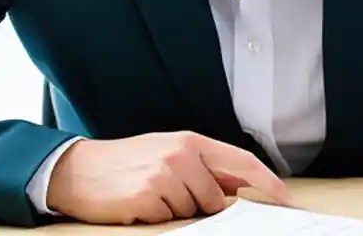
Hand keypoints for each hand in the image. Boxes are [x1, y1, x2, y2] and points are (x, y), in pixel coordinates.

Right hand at [46, 131, 291, 223]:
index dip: (267, 182)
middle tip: (167, 193)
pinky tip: (137, 203)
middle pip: (215, 199)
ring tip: (148, 194)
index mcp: (190, 141)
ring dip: (174, 211)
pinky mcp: (148, 196)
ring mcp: (165, 175)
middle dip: (198, 205)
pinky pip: (168, 220)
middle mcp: (181, 154)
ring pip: (192, 212)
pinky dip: (155, 217)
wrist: (77, 170)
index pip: (241, 162)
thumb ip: (201, 168)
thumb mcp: (166, 153)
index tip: (285, 199)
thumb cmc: (124, 163)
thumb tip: (233, 191)